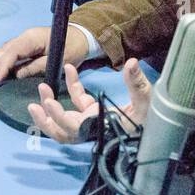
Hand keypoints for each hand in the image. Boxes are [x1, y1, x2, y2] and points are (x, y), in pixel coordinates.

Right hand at [0, 25, 89, 84]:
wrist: (80, 37)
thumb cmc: (71, 49)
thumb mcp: (56, 61)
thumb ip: (35, 67)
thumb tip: (16, 75)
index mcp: (32, 38)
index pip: (12, 52)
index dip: (2, 66)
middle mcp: (24, 37)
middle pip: (4, 51)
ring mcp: (23, 40)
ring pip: (2, 51)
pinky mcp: (24, 46)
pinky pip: (6, 52)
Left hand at [27, 59, 152, 143]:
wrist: (159, 126)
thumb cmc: (154, 119)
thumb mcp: (148, 101)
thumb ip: (137, 83)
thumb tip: (131, 62)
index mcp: (100, 129)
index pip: (74, 129)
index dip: (59, 118)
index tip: (49, 103)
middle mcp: (92, 129)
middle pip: (62, 131)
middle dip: (46, 118)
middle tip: (35, 103)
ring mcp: (91, 120)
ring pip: (64, 121)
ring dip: (50, 109)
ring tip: (41, 92)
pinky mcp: (93, 112)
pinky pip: (78, 101)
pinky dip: (72, 86)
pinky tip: (68, 68)